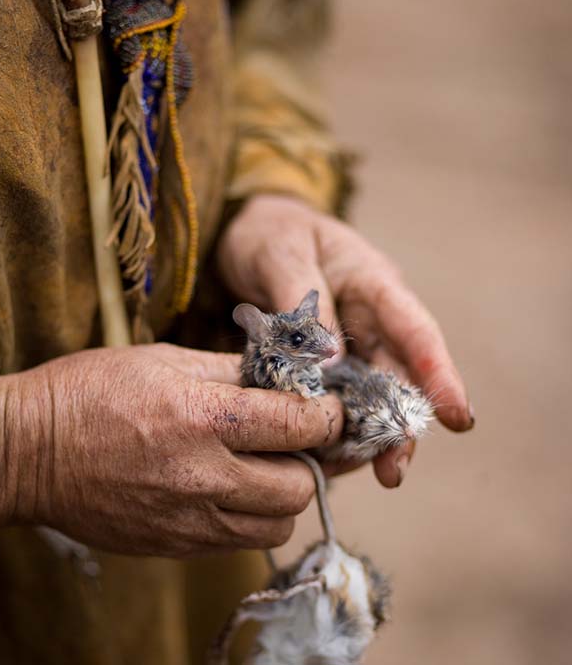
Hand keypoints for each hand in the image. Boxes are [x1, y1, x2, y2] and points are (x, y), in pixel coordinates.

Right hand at [0, 344, 342, 556]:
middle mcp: (203, 475)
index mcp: (203, 417)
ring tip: (262, 467)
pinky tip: (229, 490)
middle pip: (299, 488)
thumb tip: (281, 377)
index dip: (327, 415)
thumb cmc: (92, 391)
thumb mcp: (165, 359)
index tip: (328, 407)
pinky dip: (249, 518)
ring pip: (276, 526)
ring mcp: (188, 520)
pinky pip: (238, 543)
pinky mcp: (174, 545)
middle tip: (291, 439)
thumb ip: (231, 370)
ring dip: (283, 497)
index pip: (298, 424)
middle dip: (308, 461)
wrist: (28, 451)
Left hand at [217, 194, 472, 487]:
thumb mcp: (282, 255)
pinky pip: (335, 398)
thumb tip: (331, 363)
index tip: (457, 417)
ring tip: (353, 472)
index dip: (438, 374)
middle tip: (393, 473)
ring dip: (366, 436)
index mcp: (373, 284)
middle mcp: (371, 319)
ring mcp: (350, 342)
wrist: (250, 235)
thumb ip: (306, 304)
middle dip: (398, 426)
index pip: (415, 331)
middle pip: (396, 377)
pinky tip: (322, 455)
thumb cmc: (271, 234)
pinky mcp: (325, 362)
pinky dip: (331, 426)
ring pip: (368, 396)